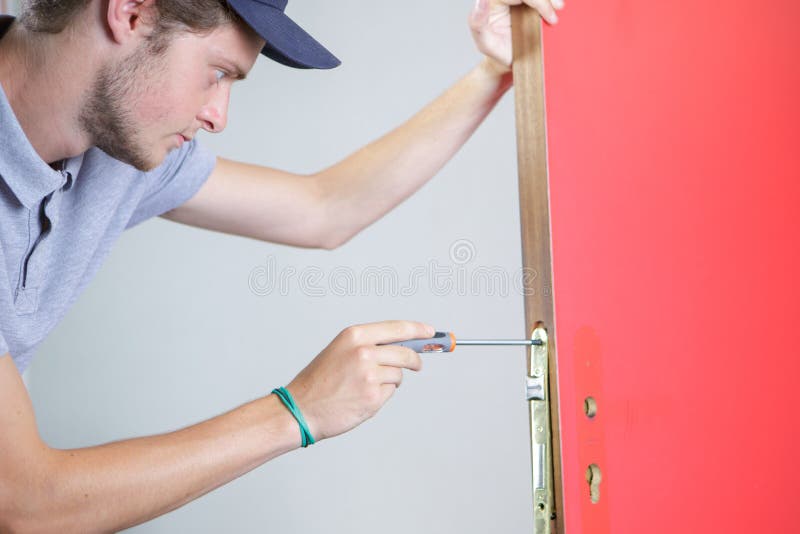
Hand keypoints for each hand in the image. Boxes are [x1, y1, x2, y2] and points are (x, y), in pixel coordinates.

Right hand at [285, 320, 433, 440]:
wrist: (301, 408)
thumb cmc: (319, 382)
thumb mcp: (340, 351)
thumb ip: (369, 345)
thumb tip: (404, 346)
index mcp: (354, 336)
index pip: (397, 328)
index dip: (418, 329)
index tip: (430, 332)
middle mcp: (363, 352)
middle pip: (406, 353)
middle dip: (414, 360)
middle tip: (417, 365)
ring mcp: (369, 375)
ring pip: (399, 375)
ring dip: (391, 381)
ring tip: (366, 386)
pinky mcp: (373, 397)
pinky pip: (391, 392)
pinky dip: (382, 395)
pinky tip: (363, 397)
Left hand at [469, 0, 564, 73]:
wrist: (507, 59)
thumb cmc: (496, 52)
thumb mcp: (484, 42)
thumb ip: (478, 22)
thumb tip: (482, 0)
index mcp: (492, 1)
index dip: (537, 0)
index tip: (550, 15)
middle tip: (559, 8)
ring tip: (560, 7)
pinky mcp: (526, 1)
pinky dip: (548, 0)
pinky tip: (556, 5)